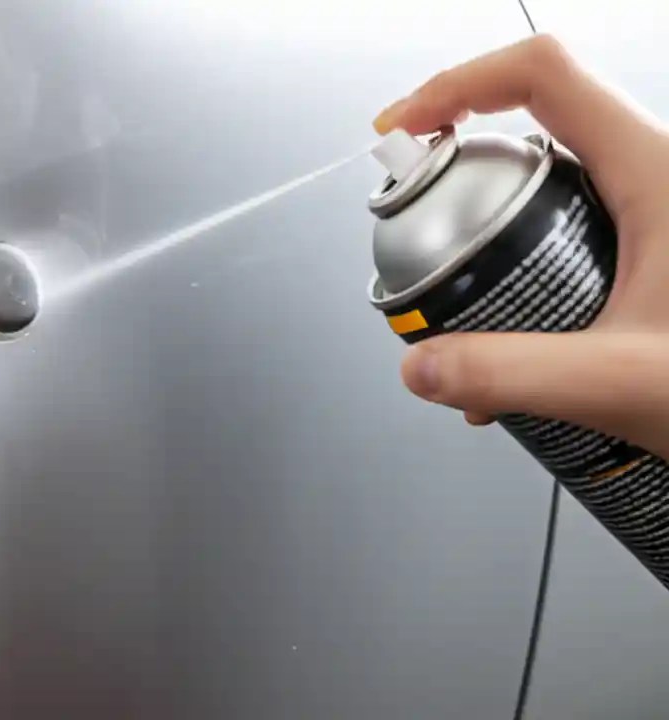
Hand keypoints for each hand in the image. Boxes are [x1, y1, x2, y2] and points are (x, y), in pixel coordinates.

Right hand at [372, 34, 668, 457]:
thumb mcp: (623, 381)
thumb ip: (512, 375)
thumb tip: (422, 364)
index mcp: (656, 171)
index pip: (542, 73)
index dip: (457, 83)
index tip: (406, 128)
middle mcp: (655, 174)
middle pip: (533, 119)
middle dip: (459, 159)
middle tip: (419, 202)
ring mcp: (652, 210)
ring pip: (549, 176)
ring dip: (487, 219)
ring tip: (454, 281)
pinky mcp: (648, 248)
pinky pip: (567, 223)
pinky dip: (517, 260)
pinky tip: (506, 336)